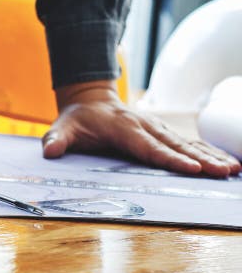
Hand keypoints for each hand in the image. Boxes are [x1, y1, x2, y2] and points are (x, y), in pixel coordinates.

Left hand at [43, 81, 240, 177]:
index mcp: (124, 128)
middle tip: (223, 172)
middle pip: (176, 146)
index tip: (192, 169)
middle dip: (202, 160)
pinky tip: (227, 163)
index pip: (149, 147)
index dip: (170, 158)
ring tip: (233, 169)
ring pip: (187, 144)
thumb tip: (50, 150)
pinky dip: (208, 152)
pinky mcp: (163, 133)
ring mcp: (157, 128)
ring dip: (211, 156)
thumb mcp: (62, 127)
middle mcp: (146, 126)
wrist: (90, 100)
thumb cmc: (77, 119)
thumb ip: (56, 139)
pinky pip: (188, 144)